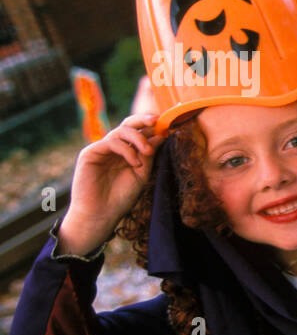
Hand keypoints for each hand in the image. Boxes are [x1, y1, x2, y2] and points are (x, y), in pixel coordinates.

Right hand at [60, 113, 164, 254]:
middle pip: (128, 125)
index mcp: (126, 152)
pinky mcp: (90, 153)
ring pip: (120, 131)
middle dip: (143, 120)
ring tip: (148, 152)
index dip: (152, 127)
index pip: (139, 132)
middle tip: (157, 120)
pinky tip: (134, 162)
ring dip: (138, 138)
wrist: (101, 214)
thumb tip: (161, 135)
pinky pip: (110, 142)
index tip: (168, 125)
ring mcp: (101, 149)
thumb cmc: (121, 197)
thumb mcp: (141, 174)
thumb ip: (149, 156)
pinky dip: (126, 149)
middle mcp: (114, 148)